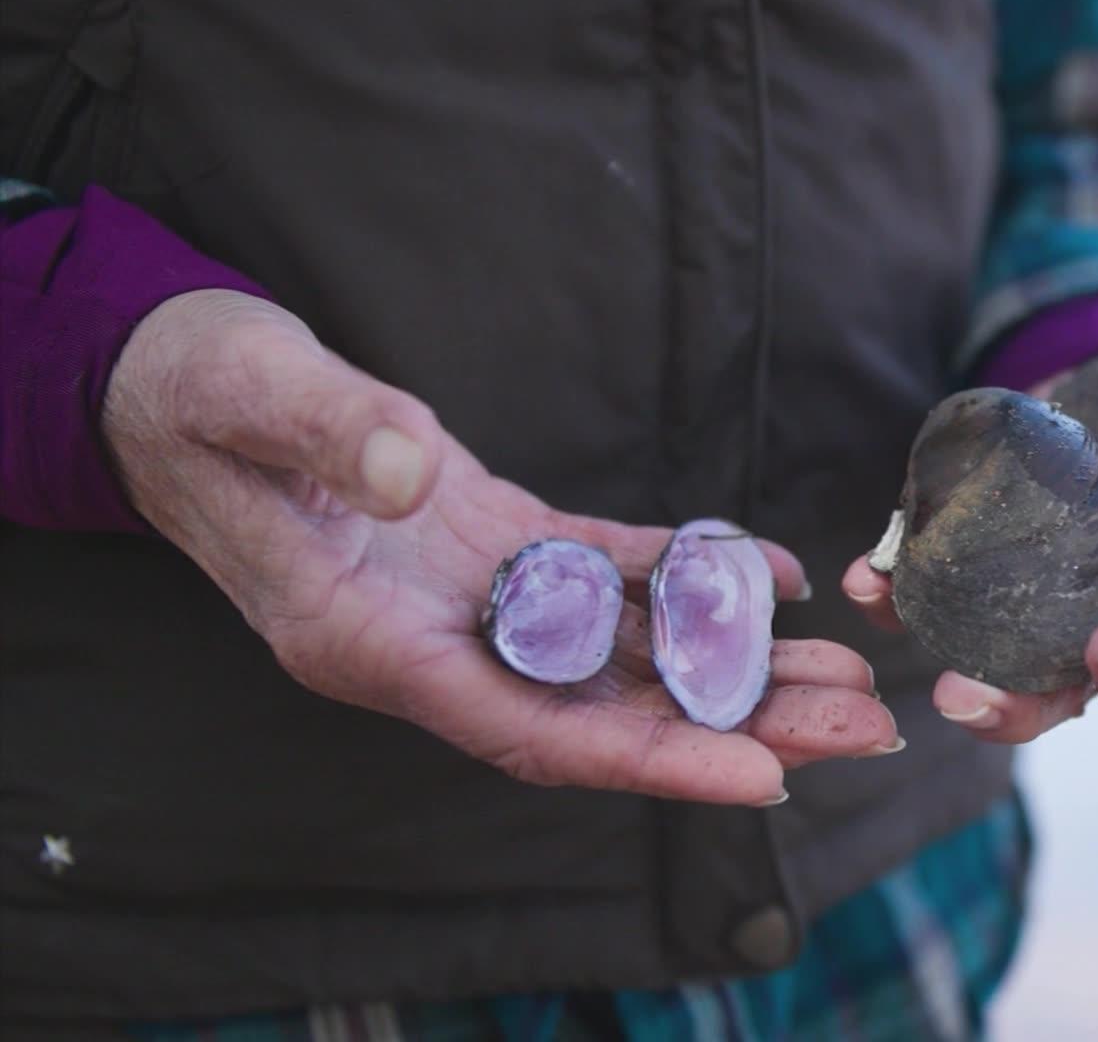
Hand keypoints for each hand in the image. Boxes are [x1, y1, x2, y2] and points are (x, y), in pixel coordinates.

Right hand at [103, 290, 897, 804]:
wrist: (176, 379)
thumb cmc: (200, 388)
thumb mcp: (250, 393)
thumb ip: (332, 434)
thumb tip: (414, 477)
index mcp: (370, 639)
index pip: (529, 731)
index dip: (649, 759)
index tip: (761, 777)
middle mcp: (431, 640)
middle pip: (604, 711)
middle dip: (735, 726)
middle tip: (862, 726)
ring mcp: (465, 596)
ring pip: (620, 655)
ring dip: (732, 667)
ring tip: (844, 671)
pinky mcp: (490, 540)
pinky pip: (606, 576)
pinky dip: (686, 579)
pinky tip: (769, 575)